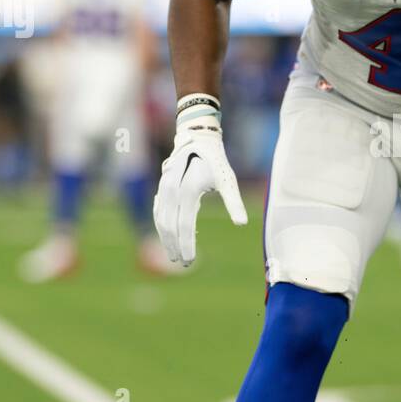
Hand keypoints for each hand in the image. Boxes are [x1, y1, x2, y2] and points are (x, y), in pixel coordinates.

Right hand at [153, 116, 246, 265]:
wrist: (197, 138)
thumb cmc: (216, 161)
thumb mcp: (227, 180)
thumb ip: (234, 202)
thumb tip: (241, 224)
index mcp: (188, 188)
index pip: (184, 224)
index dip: (186, 244)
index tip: (190, 260)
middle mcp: (172, 189)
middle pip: (168, 225)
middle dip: (174, 246)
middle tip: (183, 263)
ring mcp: (163, 188)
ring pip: (160, 219)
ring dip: (165, 239)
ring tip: (174, 256)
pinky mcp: (161, 188)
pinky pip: (158, 211)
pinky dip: (162, 227)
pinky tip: (168, 238)